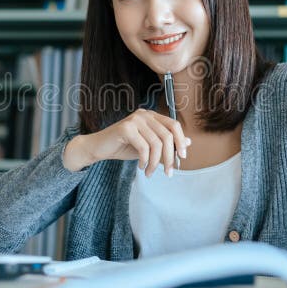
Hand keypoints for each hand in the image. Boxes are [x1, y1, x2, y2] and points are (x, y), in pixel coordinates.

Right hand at [63, 109, 190, 176]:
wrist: (98, 148)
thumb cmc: (123, 147)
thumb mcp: (148, 147)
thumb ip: (166, 143)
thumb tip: (189, 143)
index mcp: (151, 116)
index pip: (174, 125)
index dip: (181, 141)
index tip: (182, 158)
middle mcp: (144, 114)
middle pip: (167, 135)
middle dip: (170, 157)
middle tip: (168, 173)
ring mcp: (134, 120)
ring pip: (156, 143)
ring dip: (155, 162)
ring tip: (150, 172)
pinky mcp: (125, 128)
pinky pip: (144, 147)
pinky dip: (145, 160)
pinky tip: (140, 166)